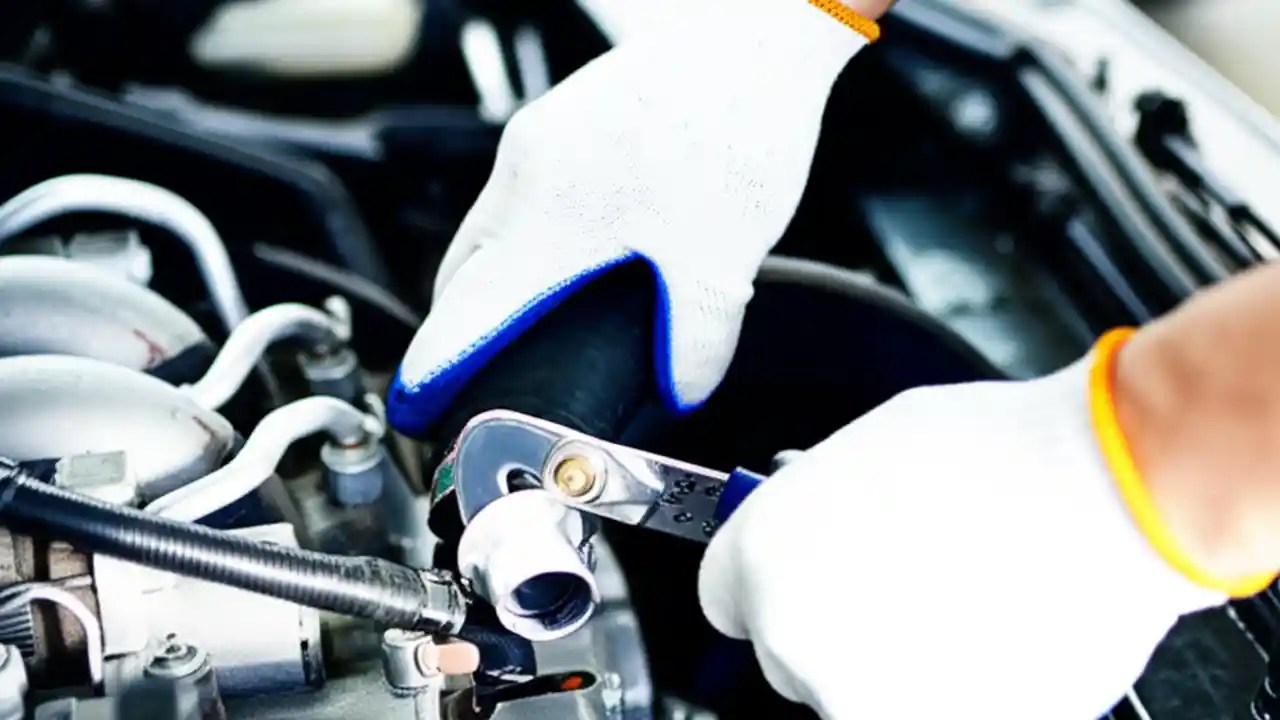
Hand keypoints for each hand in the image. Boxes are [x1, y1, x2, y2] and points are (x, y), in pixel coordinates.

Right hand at [387, 0, 876, 435]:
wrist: (762, 35)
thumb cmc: (740, 126)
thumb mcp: (723, 260)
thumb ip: (696, 342)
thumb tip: (681, 389)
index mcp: (549, 213)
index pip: (463, 310)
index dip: (434, 366)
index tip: (413, 403)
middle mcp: (526, 170)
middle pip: (460, 271)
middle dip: (458, 328)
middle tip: (477, 374)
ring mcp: (539, 136)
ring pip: (488, 228)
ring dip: (496, 279)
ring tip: (528, 323)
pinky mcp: (563, 119)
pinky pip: (520, 194)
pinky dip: (528, 238)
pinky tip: (576, 255)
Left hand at [698, 348, 1223, 718]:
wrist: (1111, 500)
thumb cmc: (999, 455)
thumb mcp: (864, 450)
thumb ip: (813, 507)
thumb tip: (812, 528)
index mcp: (764, 559)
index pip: (727, 598)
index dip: (774, 581)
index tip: (801, 578)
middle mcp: (799, 641)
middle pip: (790, 649)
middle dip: (835, 621)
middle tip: (901, 578)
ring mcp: (865, 702)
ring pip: (855, 689)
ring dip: (891, 661)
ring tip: (959, 600)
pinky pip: (926, 707)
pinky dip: (951, 686)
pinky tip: (989, 630)